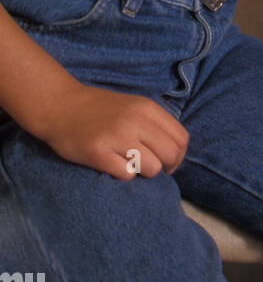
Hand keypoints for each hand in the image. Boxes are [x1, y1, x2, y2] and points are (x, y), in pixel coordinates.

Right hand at [39, 83, 188, 179]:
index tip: (167, 161)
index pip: (181, 138)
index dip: (179, 155)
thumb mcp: (134, 107)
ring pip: (152, 168)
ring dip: (144, 172)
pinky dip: (124, 175)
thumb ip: (155, 124)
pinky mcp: (98, 153)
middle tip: (151, 168)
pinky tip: (114, 165)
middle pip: (171, 155)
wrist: (62, 106)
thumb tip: (176, 151)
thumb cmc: (100, 109)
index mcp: (147, 108)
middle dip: (166, 167)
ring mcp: (117, 137)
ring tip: (130, 164)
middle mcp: (136, 120)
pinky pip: (127, 175)